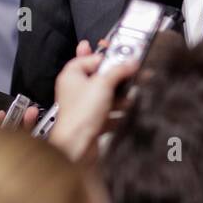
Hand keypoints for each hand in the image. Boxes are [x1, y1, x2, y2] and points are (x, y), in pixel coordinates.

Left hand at [49, 40, 139, 161]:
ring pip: (105, 96)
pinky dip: (116, 112)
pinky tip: (124, 112)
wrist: (77, 146)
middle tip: (131, 73)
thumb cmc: (79, 114)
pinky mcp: (91, 121)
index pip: (90, 58)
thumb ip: (119, 70)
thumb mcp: (103, 83)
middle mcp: (76, 90)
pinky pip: (108, 112)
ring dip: (119, 97)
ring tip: (129, 96)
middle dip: (116, 78)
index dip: (107, 57)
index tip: (123, 56)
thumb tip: (130, 61)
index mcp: (72, 75)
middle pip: (100, 77)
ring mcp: (84, 106)